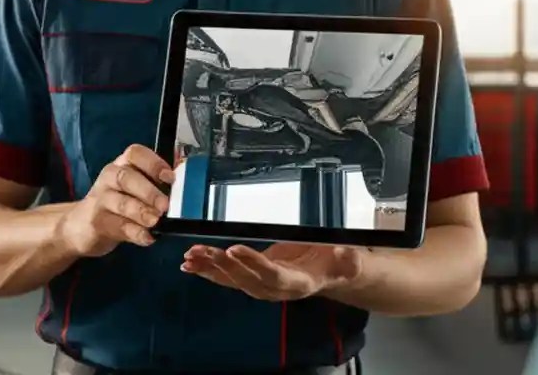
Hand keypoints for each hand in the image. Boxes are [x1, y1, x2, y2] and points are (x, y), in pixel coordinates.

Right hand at [57, 144, 173, 256]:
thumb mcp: (133, 189)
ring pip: (121, 203)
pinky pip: (117, 227)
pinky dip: (135, 233)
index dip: (153, 163)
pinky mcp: (96, 222)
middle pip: (126, 177)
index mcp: (122, 165)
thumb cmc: (115, 204)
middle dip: (148, 191)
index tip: (169, 177)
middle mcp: (109, 178)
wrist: (79, 226)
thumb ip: (155, 182)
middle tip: (165, 205)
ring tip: (155, 221)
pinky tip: (148, 237)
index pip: (135, 154)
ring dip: (141, 212)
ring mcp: (100, 200)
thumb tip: (184, 172)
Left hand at [181, 242, 364, 300]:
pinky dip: (206, 271)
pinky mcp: (252, 279)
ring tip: (190, 257)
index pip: (271, 273)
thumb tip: (346, 254)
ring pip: (231, 279)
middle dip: (222, 265)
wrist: (327, 275)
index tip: (234, 249)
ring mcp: (260, 286)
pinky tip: (189, 264)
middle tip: (204, 250)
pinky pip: (226, 278)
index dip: (252, 263)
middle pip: (245, 278)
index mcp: (296, 283)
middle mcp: (274, 289)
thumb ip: (349, 260)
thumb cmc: (336, 264)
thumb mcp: (348, 261)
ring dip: (209, 268)